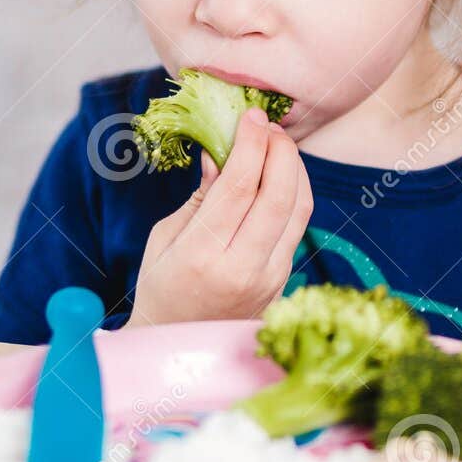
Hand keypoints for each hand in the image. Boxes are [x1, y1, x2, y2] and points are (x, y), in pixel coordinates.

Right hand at [128, 106, 313, 327]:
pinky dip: (294, 193)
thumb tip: (221, 153)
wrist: (179, 347)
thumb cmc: (161, 287)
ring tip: (277, 145)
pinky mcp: (283, 281)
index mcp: (203, 255)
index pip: (241, 186)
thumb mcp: (166, 238)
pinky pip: (298, 227)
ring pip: (300, 209)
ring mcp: (269, 279)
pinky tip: (280, 176)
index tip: (253, 115)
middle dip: (280, 149)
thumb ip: (200, 196)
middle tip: (269, 125)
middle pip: (281, 194)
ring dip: (295, 168)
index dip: (252, 143)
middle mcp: (243, 268)